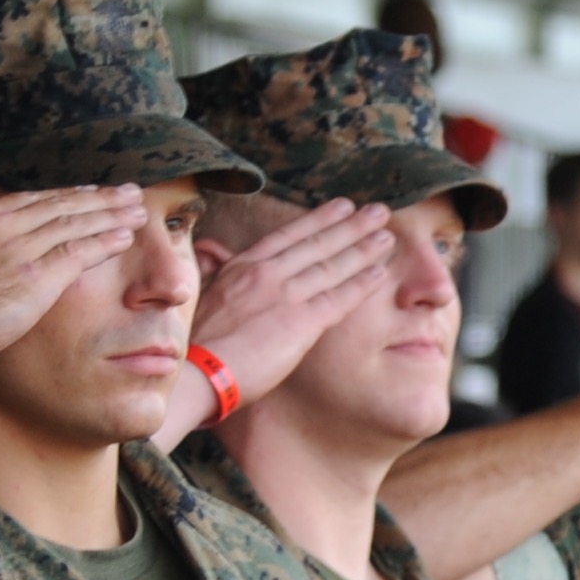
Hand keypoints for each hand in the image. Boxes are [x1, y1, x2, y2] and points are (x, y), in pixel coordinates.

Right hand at [0, 185, 157, 371]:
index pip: (29, 202)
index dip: (63, 197)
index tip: (85, 193)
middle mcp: (0, 226)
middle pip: (60, 205)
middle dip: (97, 198)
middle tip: (127, 191)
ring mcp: (19, 249)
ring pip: (76, 223)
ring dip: (111, 214)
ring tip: (137, 208)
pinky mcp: (34, 278)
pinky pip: (79, 252)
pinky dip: (106, 241)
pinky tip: (126, 236)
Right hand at [186, 201, 390, 409]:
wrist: (195, 372)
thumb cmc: (193, 345)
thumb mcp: (200, 296)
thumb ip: (218, 274)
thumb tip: (213, 257)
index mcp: (241, 266)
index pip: (288, 235)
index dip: (319, 219)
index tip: (342, 206)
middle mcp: (266, 273)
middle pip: (317, 243)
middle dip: (351, 225)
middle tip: (377, 211)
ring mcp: (285, 295)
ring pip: (332, 266)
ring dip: (363, 249)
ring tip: (386, 237)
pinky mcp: (300, 322)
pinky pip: (338, 299)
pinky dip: (361, 284)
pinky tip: (379, 274)